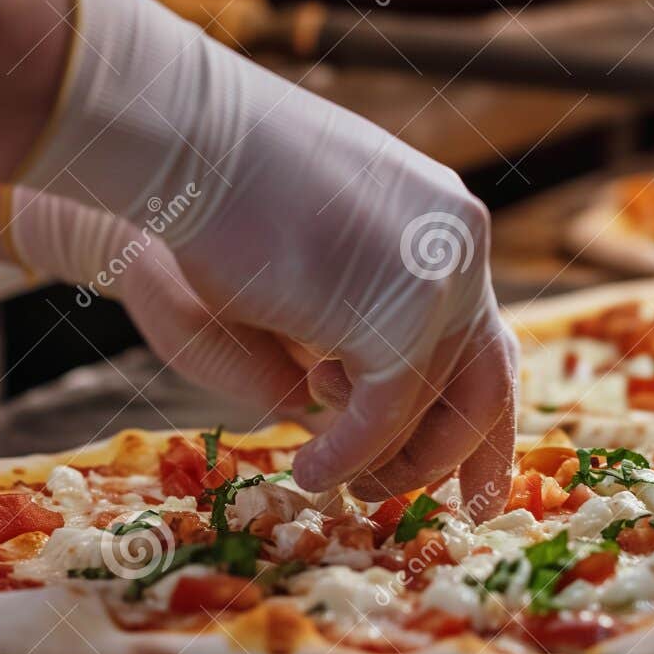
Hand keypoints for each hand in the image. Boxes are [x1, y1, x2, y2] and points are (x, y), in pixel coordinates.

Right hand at [14, 0, 514, 515]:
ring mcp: (438, 273)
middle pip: (489, 375)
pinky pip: (387, 414)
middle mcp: (455, 243)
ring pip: (435, 404)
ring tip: (334, 481)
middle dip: (449, 456)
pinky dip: (348, 454)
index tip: (478, 490)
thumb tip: (319, 405)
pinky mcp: (402, 309)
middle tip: (389, 500)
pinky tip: (306, 469)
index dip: (485, 419)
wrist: (164, 153)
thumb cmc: (200, 213)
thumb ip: (317, 347)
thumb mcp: (280, 293)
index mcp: (437, 225)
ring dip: (385, 459)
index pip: (485, 332)